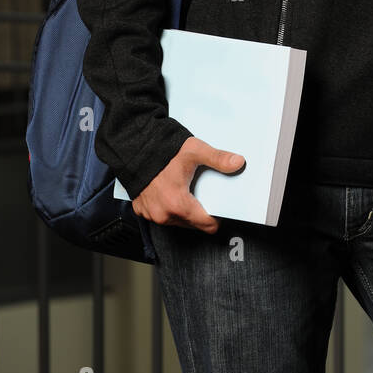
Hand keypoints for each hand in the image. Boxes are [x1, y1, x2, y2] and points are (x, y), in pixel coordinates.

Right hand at [131, 135, 245, 232]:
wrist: (133, 146)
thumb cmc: (161, 150)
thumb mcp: (194, 151)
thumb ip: (218, 158)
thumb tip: (238, 163)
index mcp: (178, 204)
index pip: (207, 225)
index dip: (217, 217)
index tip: (220, 206)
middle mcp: (164, 214)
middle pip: (193, 224)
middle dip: (201, 211)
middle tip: (203, 193)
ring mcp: (151, 214)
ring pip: (178, 221)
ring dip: (184, 210)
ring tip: (186, 190)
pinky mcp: (142, 210)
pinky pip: (162, 215)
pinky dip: (168, 207)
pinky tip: (170, 191)